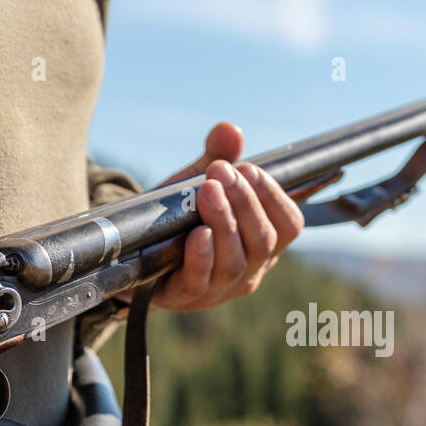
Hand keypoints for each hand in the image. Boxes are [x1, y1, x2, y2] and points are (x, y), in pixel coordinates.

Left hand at [151, 121, 303, 311]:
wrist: (135, 255)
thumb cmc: (178, 220)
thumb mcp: (197, 184)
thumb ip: (216, 157)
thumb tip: (229, 130)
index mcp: (262, 243)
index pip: (289, 225)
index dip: (274, 196)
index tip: (248, 168)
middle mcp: (249, 269)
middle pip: (264, 241)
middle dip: (244, 201)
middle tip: (220, 171)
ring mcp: (220, 287)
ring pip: (235, 261)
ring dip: (225, 222)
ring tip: (208, 191)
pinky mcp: (187, 296)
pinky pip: (201, 280)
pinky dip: (202, 256)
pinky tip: (197, 233)